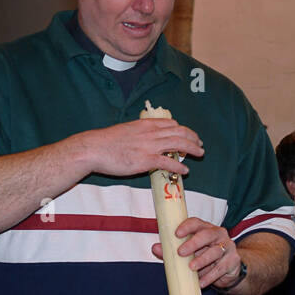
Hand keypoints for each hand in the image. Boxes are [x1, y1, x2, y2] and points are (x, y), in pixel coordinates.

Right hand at [78, 118, 203, 177]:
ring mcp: (150, 146)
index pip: (171, 124)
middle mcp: (151, 133)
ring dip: (192, 149)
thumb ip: (139, 133)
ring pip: (179, 144)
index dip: (183, 129)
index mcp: (146, 124)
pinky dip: (180, 166)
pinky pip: (169, 162)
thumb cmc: (106, 141)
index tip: (188, 135)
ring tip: (200, 153)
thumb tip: (146, 140)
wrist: (94, 148)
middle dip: (193, 138)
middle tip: (200, 144)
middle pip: (180, 132)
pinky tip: (185, 170)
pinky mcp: (146, 160)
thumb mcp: (126, 130)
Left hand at [151, 216, 240, 289]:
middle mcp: (218, 235)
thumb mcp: (188, 252)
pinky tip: (201, 282)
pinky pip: (221, 268)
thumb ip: (171, 250)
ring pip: (215, 252)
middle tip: (181, 252)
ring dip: (202, 260)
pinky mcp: (233, 261)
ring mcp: (227, 247)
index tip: (177, 234)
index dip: (187, 227)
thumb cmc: (205, 256)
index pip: (196, 223)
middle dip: (193, 243)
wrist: (228, 269)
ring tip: (191, 268)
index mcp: (205, 228)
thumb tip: (155, 248)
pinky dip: (210, 276)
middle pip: (207, 235)